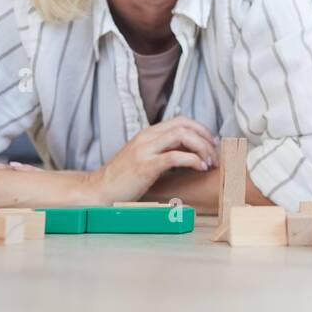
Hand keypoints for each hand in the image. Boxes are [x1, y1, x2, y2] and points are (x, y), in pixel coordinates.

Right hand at [84, 115, 218, 204]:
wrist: (97, 191)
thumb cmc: (123, 178)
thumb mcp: (145, 158)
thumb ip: (164, 151)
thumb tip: (191, 151)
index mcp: (148, 134)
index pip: (181, 120)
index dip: (201, 129)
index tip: (212, 143)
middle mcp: (147, 138)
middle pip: (185, 126)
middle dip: (206, 138)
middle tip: (214, 155)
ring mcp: (145, 150)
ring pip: (182, 136)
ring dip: (202, 148)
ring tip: (209, 163)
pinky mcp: (145, 166)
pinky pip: (175, 156)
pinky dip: (193, 160)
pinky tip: (199, 168)